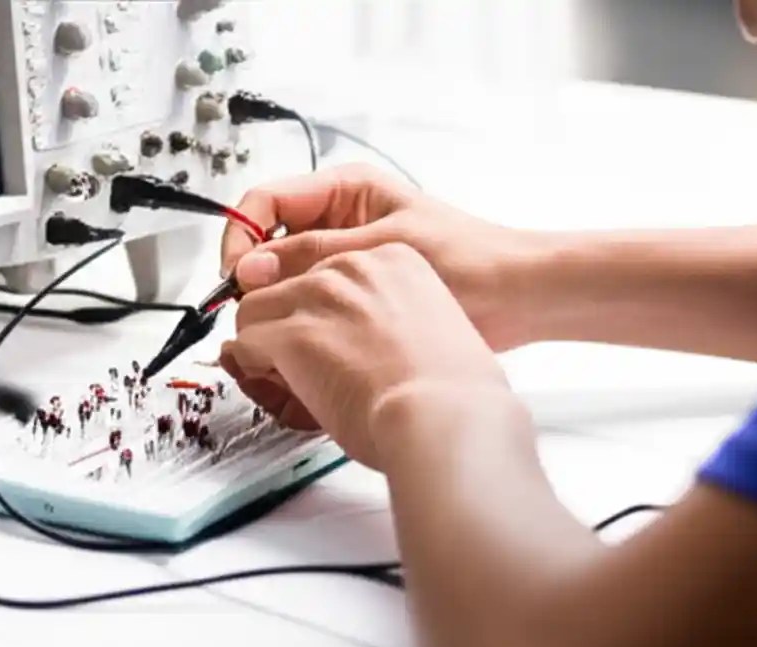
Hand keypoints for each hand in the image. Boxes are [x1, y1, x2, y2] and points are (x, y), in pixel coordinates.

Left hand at [220, 243, 507, 469]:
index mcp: (393, 260)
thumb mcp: (430, 329)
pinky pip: (244, 344)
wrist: (444, 414)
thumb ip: (388, 320)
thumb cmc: (451, 390)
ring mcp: (318, 297)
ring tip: (284, 381)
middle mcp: (352, 268)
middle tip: (296, 365)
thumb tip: (356, 340)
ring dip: (261, 348)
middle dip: (283, 327)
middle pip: (287, 287)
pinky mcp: (291, 333)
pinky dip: (251, 370)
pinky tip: (277, 391)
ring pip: (255, 311)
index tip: (327, 339)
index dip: (318, 310)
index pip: (326, 272)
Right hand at [222, 163, 548, 352]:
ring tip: (276, 335)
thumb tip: (250, 269)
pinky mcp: (356, 294)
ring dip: (276, 308)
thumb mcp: (381, 251)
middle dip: (254, 282)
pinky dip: (301, 325)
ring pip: (286, 281)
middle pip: (267, 246)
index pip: (264, 203)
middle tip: (251, 318)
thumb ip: (311, 257)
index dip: (240, 239)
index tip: (235, 280)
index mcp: (343, 191)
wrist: (520, 299)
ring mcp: (346, 259)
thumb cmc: (470, 262)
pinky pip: (311, 305)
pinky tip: (302, 346)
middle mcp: (339, 220)